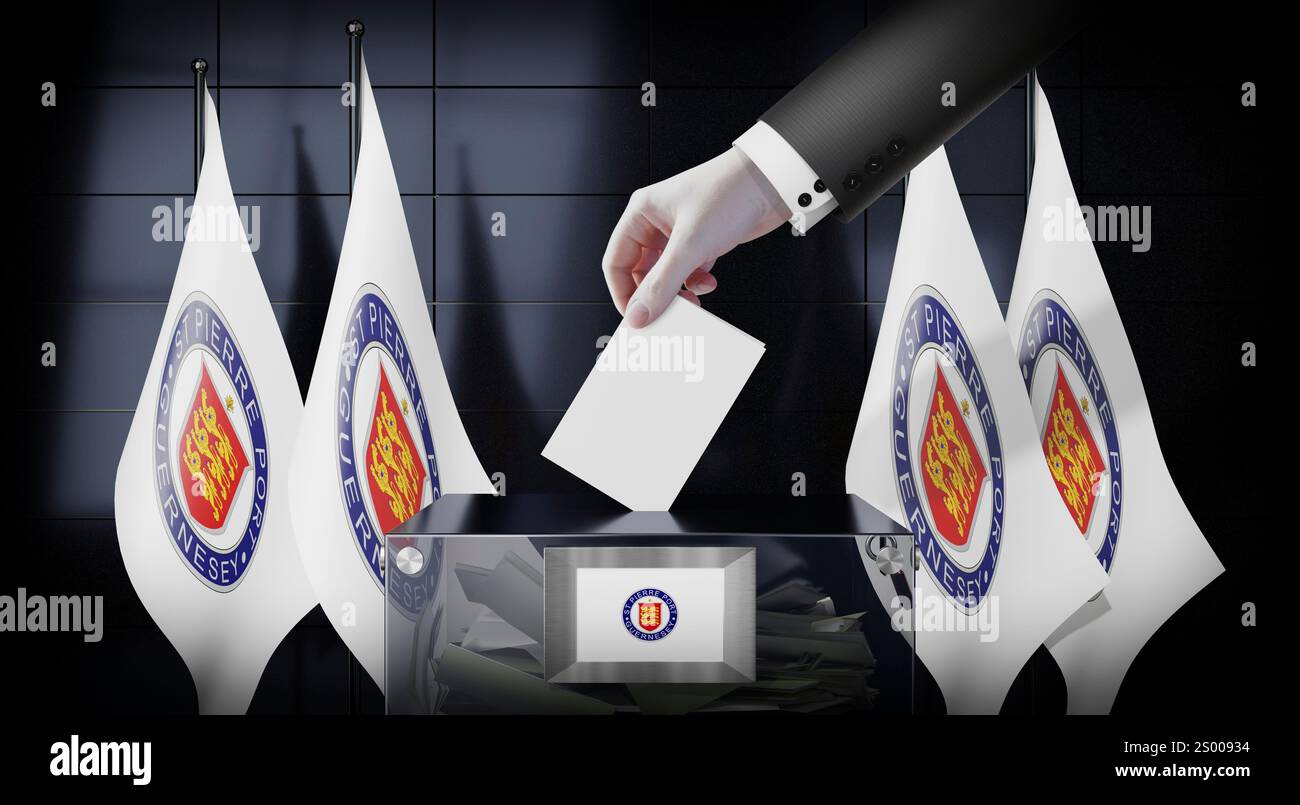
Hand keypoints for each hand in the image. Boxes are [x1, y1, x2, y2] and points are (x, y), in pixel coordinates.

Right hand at [602, 146, 789, 327]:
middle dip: (654, 295)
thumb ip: (662, 285)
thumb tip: (638, 315)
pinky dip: (696, 282)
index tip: (636, 318)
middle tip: (666, 315)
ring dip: (677, 292)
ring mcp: (680, 232)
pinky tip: (709, 282)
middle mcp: (657, 222)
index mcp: (641, 213)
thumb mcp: (690, 245)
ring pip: (666, 274)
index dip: (623, 293)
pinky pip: (688, 271)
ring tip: (691, 301)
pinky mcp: (702, 241)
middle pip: (640, 272)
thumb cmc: (729, 193)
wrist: (772, 183)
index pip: (616, 261)